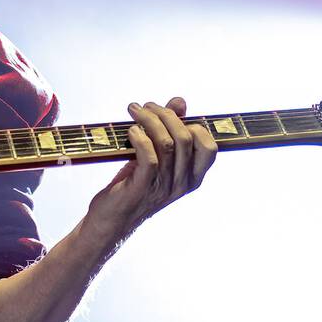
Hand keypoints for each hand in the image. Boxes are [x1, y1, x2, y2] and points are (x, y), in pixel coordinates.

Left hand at [86, 97, 217, 244]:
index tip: (169, 113)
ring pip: (167, 143)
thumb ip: (169, 129)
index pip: (209, 147)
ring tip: (134, 111)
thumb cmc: (134, 184)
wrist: (112, 220)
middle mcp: (182, 183)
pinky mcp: (142, 187)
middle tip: (144, 108)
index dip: (192, 124)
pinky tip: (130, 131)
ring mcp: (164, 186)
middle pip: (185, 137)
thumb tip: (180, 101)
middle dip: (164, 114)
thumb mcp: (156, 157)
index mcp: (192, 177)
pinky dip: (139, 137)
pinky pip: (148, 156)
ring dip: (149, 120)